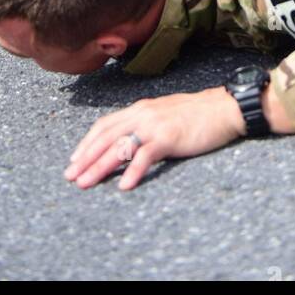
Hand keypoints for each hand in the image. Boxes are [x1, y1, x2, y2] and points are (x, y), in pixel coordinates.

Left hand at [64, 88, 245, 191]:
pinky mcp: (169, 137)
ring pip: (119, 147)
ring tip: (86, 183)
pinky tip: (124, 186)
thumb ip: (146, 125)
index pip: (105, 125)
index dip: (87, 142)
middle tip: (70, 176)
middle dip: (85, 157)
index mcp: (139, 109)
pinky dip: (133, 171)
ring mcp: (154, 125)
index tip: (75, 159)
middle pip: (105, 137)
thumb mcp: (164, 115)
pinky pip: (146, 155)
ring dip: (100, 167)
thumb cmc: (197, 115)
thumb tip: (129, 141)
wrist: (223, 108)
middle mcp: (142, 114)